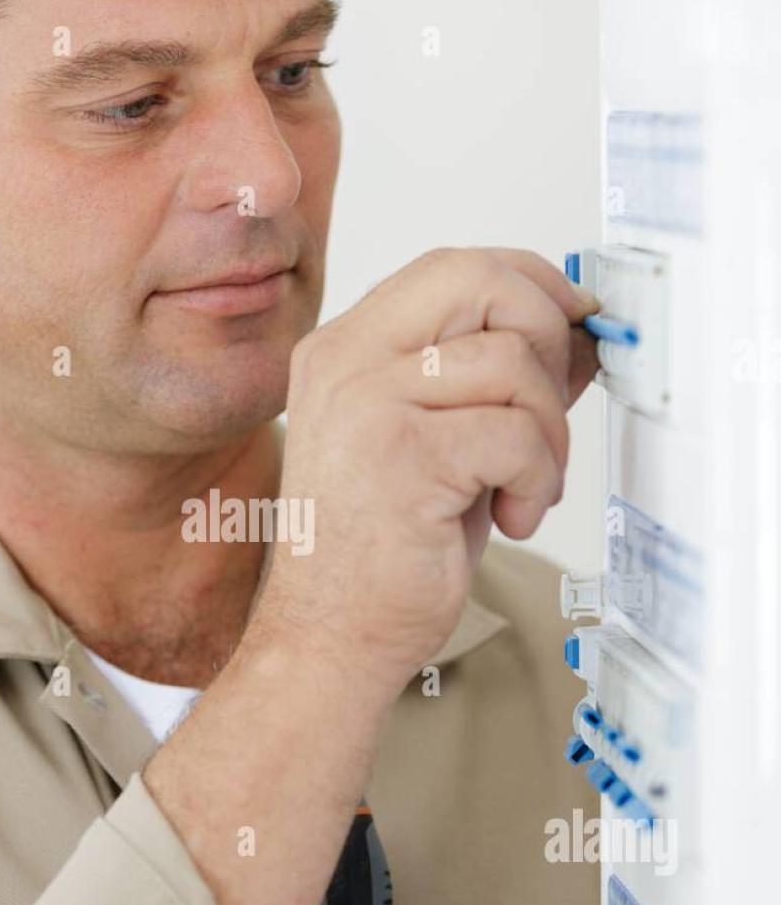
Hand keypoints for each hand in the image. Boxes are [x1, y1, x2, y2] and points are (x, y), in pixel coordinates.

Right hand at [250, 246, 599, 705]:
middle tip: (549, 405)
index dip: (528, 283)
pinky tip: (510, 516)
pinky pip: (515, 432)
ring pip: (510, 361)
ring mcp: (366, 403)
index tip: (571, 320)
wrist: (328, 638)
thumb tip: (576, 335)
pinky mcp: (401, 454)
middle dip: (544, 334)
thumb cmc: (379, 551)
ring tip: (523, 486)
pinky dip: (537, 478)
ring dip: (547, 432)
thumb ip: (489, 382)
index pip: (452, 266)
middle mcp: (344, 361)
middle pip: (479, 280)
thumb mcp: (438, 441)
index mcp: (344, 349)